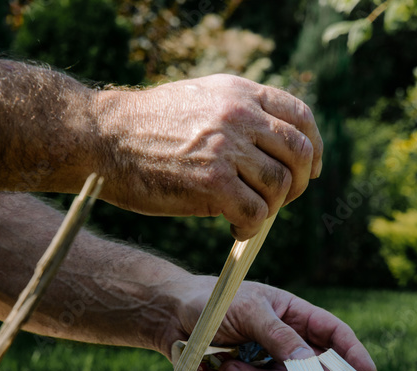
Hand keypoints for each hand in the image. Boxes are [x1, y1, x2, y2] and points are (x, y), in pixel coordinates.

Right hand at [94, 74, 323, 239]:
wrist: (103, 138)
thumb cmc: (149, 127)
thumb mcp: (202, 100)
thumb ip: (241, 114)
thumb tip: (278, 149)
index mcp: (240, 93)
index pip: (300, 117)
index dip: (313, 148)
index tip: (309, 170)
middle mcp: (239, 116)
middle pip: (299, 153)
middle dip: (298, 182)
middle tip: (279, 200)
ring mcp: (226, 149)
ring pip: (280, 186)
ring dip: (271, 208)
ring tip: (249, 215)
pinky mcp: (212, 184)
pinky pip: (255, 213)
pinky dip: (252, 228)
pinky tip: (237, 230)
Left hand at [163, 279, 376, 370]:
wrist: (171, 318)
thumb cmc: (213, 302)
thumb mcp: (250, 311)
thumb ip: (280, 336)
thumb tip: (310, 364)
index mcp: (298, 318)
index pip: (336, 336)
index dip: (354, 356)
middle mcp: (289, 346)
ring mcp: (269, 369)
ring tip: (224, 364)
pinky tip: (215, 370)